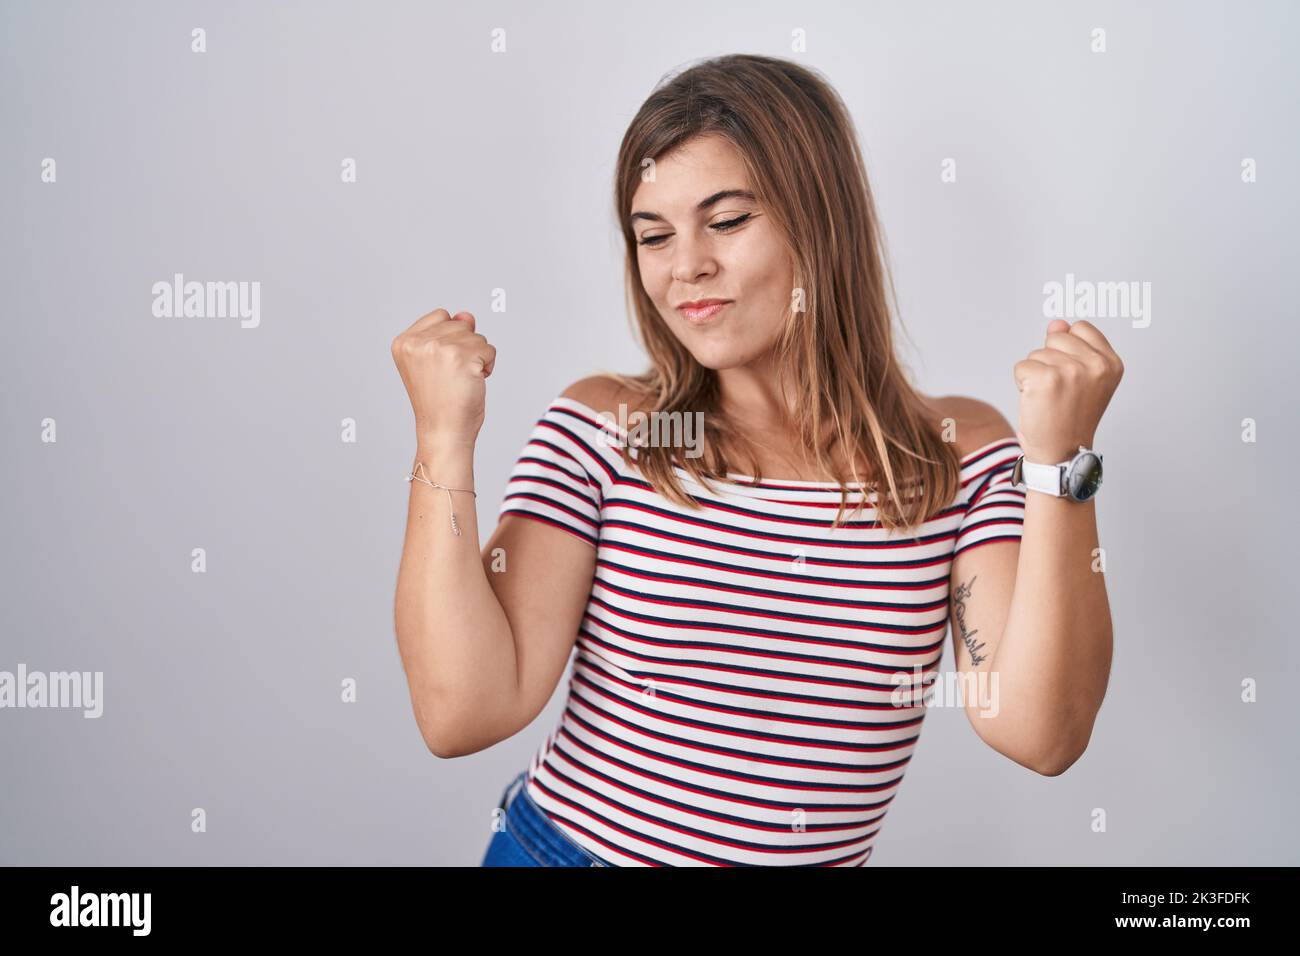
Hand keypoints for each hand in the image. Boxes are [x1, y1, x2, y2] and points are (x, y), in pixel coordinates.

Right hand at [391, 309, 496, 446]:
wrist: (443, 431)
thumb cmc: (440, 401)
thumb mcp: (436, 362)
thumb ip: (448, 333)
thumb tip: (467, 315)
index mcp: (404, 342)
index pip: (441, 315)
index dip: (450, 339)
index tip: (441, 366)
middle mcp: (418, 342)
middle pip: (460, 324)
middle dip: (465, 347)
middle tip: (452, 376)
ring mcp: (439, 348)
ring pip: (476, 336)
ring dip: (477, 358)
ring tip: (462, 380)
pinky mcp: (462, 357)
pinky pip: (488, 349)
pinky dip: (488, 365)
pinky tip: (473, 382)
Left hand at [1013, 319, 1122, 462]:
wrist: (1062, 453)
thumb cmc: (1071, 418)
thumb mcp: (1083, 379)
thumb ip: (1073, 347)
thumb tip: (1056, 323)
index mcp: (1111, 363)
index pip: (1080, 329)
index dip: (1067, 350)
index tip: (1071, 377)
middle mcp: (1095, 365)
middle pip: (1055, 338)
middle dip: (1050, 361)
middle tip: (1059, 392)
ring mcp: (1071, 370)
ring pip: (1036, 353)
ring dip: (1035, 375)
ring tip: (1049, 399)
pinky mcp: (1046, 379)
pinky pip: (1021, 367)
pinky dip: (1022, 384)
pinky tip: (1037, 402)